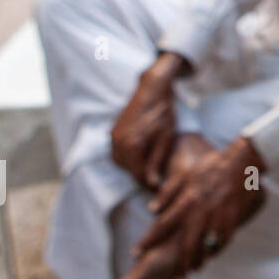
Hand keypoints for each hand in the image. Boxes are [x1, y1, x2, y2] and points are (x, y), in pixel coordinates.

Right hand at [111, 53, 187, 189]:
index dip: (149, 184)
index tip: (159, 188)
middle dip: (141, 176)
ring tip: (148, 167)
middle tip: (155, 179)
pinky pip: (116, 151)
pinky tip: (139, 155)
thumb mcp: (165, 139)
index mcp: (133, 146)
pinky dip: (126, 157)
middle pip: (128, 170)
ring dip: (132, 167)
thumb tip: (152, 185)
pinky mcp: (112, 131)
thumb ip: (156, 163)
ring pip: (120, 162)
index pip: (138, 175)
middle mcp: (119, 142)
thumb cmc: (163, 114)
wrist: (152, 90)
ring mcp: (113, 136)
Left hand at [135, 137, 267, 275]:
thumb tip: (151, 209)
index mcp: (186, 200)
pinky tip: (213, 255)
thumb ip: (167, 192)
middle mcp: (200, 212)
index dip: (148, 241)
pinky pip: (224, 240)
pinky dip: (218, 250)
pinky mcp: (232, 219)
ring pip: (206, 247)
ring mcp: (218, 217)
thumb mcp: (186, 175)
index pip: (162, 225)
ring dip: (200, 261)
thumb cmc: (211, 168)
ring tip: (194, 270)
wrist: (241, 163)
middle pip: (186, 245)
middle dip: (179, 265)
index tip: (136, 253)